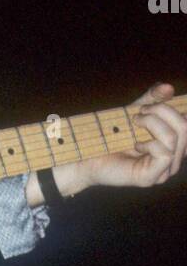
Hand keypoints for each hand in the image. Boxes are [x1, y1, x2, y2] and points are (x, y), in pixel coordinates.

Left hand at [71, 82, 186, 193]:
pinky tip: (135, 144)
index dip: (175, 108)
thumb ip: (152, 99)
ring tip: (134, 123)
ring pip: (175, 136)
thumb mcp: (135, 111)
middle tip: (139, 112)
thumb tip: (169, 87)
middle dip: (162, 110)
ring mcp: (165, 170)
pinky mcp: (152, 178)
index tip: (152, 104)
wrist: (88, 155)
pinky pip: (165, 153)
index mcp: (175, 143)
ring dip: (152, 122)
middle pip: (185, 126)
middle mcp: (175, 158)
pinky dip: (149, 142)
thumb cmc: (112, 135)